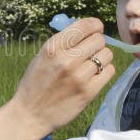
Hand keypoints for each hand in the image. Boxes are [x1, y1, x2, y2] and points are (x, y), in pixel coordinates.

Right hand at [9, 17, 114, 139]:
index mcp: (52, 48)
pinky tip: (94, 76)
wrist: (30, 114)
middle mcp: (66, 60)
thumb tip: (88, 29)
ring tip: (91, 65)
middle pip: (99, 40)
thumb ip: (63, 42)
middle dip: (97, 43)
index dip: (94, 25)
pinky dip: (104, 71)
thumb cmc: (36, 83)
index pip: (84, 26)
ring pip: (107, 55)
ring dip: (102, 58)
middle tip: (90, 51)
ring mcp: (79, 77)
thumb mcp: (41, 57)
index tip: (96, 29)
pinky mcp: (88, 92)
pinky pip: (109, 71)